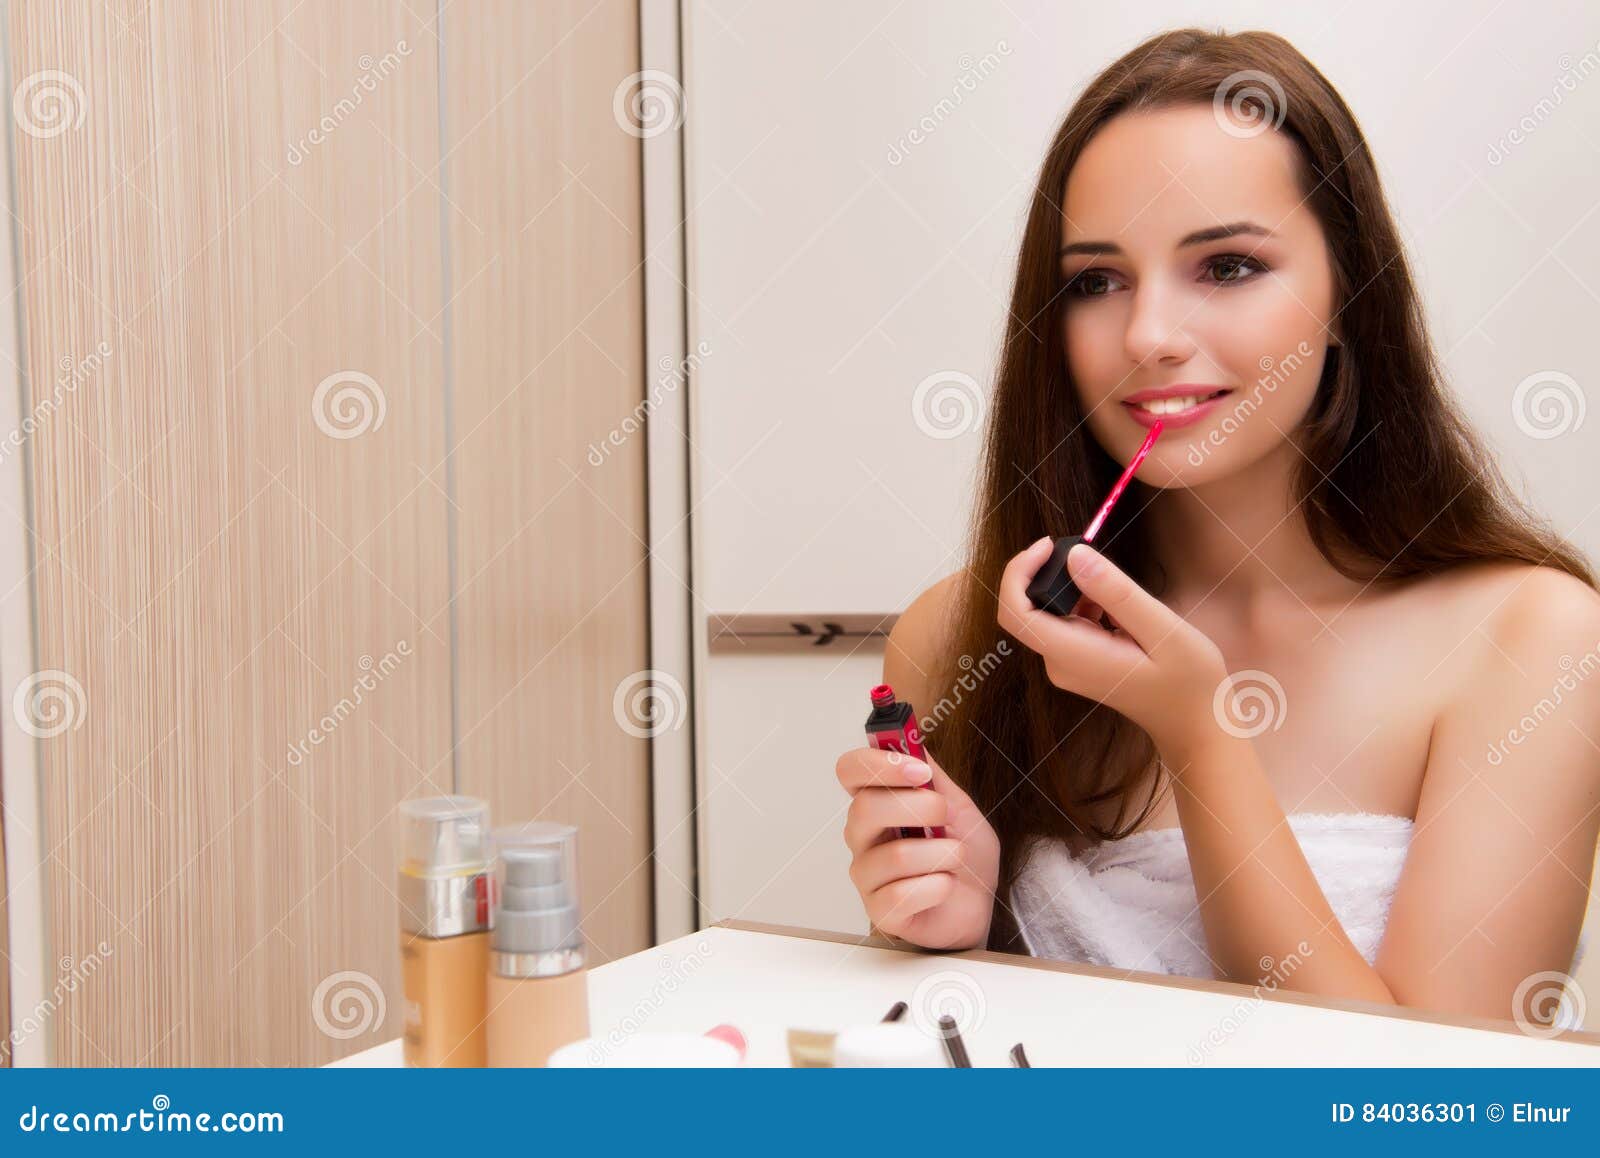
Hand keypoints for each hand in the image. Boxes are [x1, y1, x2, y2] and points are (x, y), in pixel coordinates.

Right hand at [835, 746, 999, 949]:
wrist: (979, 903)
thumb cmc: (964, 856)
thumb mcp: (958, 805)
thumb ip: (934, 776)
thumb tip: (911, 741)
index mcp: (876, 802)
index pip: (850, 770)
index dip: (879, 764)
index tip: (919, 771)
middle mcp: (863, 836)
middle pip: (865, 808)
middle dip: (919, 807)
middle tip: (945, 816)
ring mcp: (867, 875)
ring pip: (895, 855)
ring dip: (942, 853)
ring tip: (956, 858)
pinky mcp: (881, 911)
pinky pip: (903, 895)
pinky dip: (938, 887)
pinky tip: (945, 886)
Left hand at [997, 536, 1228, 761]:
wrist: (1194, 721)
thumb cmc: (1186, 680)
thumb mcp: (1160, 629)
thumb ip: (1116, 592)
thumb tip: (1075, 556)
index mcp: (1073, 656)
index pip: (1015, 612)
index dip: (1019, 572)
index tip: (1048, 545)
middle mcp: (1060, 662)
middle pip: (1030, 606)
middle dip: (1054, 573)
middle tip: (1096, 558)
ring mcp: (1067, 664)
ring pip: (1050, 610)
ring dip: (1076, 588)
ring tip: (1121, 595)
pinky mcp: (1078, 660)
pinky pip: (1068, 620)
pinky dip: (1087, 602)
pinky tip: (1121, 610)